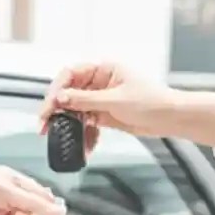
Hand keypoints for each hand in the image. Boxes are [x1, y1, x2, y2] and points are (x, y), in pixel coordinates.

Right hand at [38, 62, 214, 153]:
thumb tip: (61, 98)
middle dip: (55, 109)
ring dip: (67, 124)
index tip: (49, 106)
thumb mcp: (115, 100)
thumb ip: (86, 100)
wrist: (170, 118)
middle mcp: (99, 81)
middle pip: (68, 92)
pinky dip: (83, 134)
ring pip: (75, 110)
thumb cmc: (151, 102)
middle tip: (44, 125)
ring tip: (59, 138)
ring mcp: (101, 98)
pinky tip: (83, 146)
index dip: (56, 89)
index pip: (70, 74)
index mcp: (103, 69)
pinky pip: (87, 123)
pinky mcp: (104, 114)